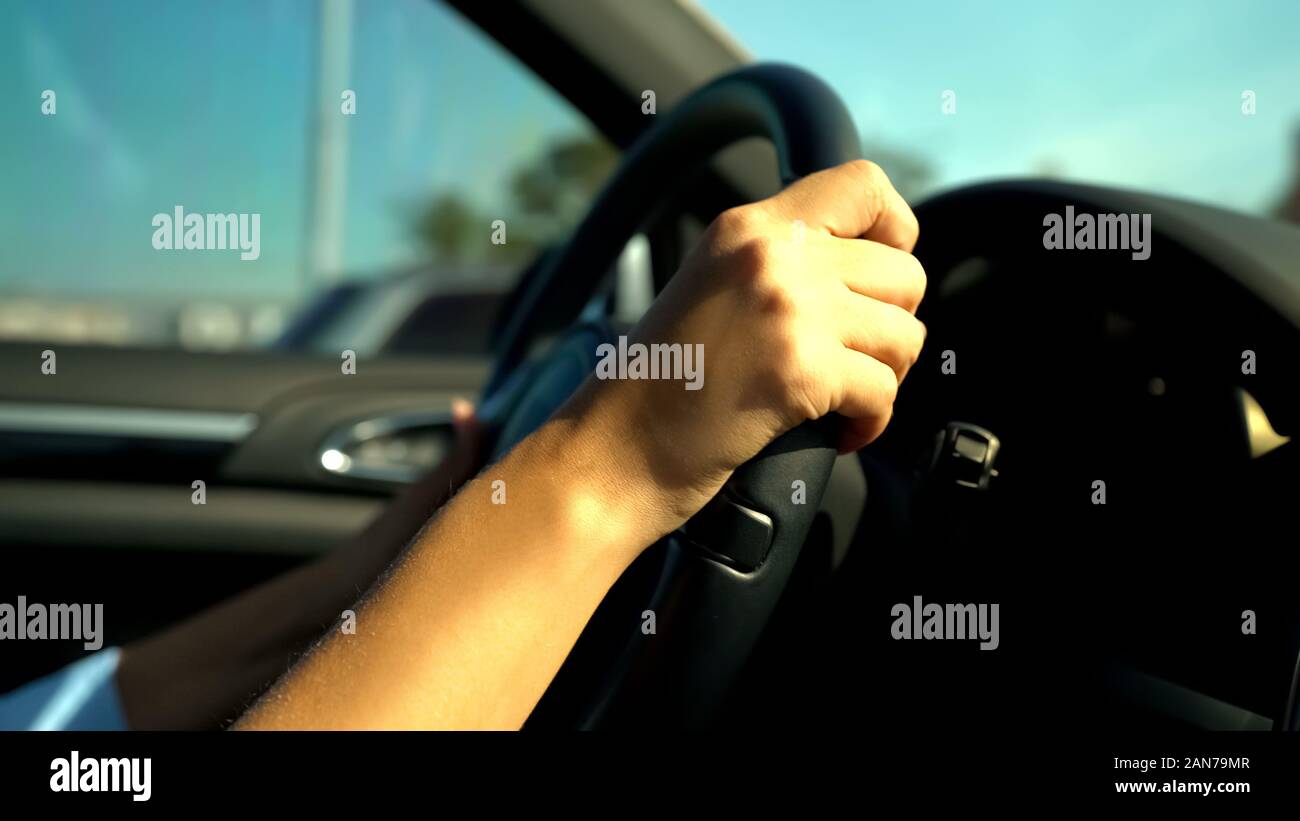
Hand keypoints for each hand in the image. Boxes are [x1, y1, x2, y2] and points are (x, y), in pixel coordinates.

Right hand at [571, 160, 926, 537]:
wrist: (615, 449)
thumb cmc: (662, 384)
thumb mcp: (712, 286)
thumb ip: (781, 263)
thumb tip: (875, 269)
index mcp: (749, 227)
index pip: (865, 185)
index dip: (895, 231)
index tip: (878, 279)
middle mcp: (773, 256)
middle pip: (904, 272)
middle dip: (891, 324)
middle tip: (853, 358)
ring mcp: (790, 310)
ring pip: (905, 335)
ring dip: (884, 376)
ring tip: (840, 397)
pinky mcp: (802, 371)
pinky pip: (885, 390)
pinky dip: (870, 422)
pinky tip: (837, 432)